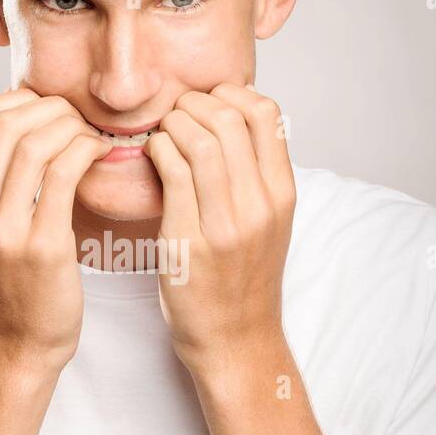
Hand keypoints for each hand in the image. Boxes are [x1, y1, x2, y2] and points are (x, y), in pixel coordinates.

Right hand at [0, 89, 108, 370]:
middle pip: (6, 122)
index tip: (52, 110)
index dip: (20, 98)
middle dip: (52, 108)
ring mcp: (3, 229)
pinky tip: (101, 154)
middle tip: (80, 121)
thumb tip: (27, 125)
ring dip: (72, 128)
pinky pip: (63, 175)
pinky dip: (86, 151)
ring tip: (92, 138)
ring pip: (34, 143)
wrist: (18, 346)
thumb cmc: (15, 283)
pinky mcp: (41, 247)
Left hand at [142, 84, 295, 373]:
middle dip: (194, 104)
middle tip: (176, 115)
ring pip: (199, 139)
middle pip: (229, 118)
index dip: (232, 94)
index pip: (267, 113)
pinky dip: (158, 150)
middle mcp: (260, 204)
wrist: (236, 340)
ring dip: (172, 124)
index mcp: (283, 194)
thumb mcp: (269, 222)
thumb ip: (258, 174)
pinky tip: (153, 155)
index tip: (209, 104)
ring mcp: (226, 224)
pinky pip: (172, 172)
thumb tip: (234, 116)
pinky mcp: (190, 241)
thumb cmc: (245, 279)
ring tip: (163, 134)